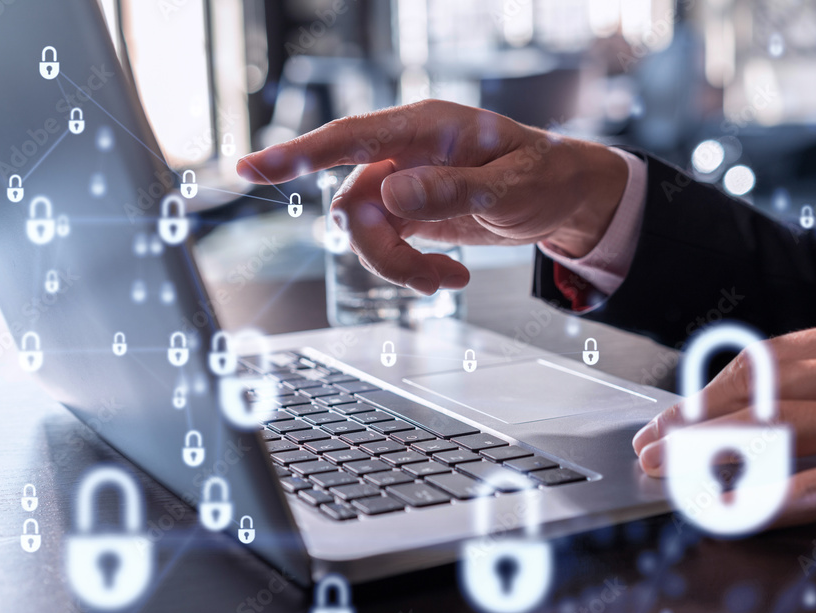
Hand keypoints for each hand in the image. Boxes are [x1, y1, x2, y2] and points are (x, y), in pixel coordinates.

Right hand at [237, 100, 628, 294]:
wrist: (562, 196)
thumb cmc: (544, 175)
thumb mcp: (509, 185)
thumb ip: (450, 189)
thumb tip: (391, 195)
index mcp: (425, 128)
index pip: (350, 138)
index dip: (299, 154)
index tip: (253, 168)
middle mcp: (405, 152)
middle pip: (355, 206)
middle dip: (383, 253)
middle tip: (431, 282)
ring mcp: (405, 183)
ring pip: (367, 233)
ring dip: (401, 268)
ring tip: (449, 280)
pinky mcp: (412, 211)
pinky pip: (388, 245)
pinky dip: (414, 270)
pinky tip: (451, 275)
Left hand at [631, 317, 815, 526]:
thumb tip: (745, 398)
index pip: (762, 358)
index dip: (707, 389)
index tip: (672, 413)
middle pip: (757, 391)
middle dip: (693, 420)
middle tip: (653, 444)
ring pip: (775, 433)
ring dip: (712, 455)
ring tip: (670, 473)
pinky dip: (765, 499)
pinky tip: (729, 508)